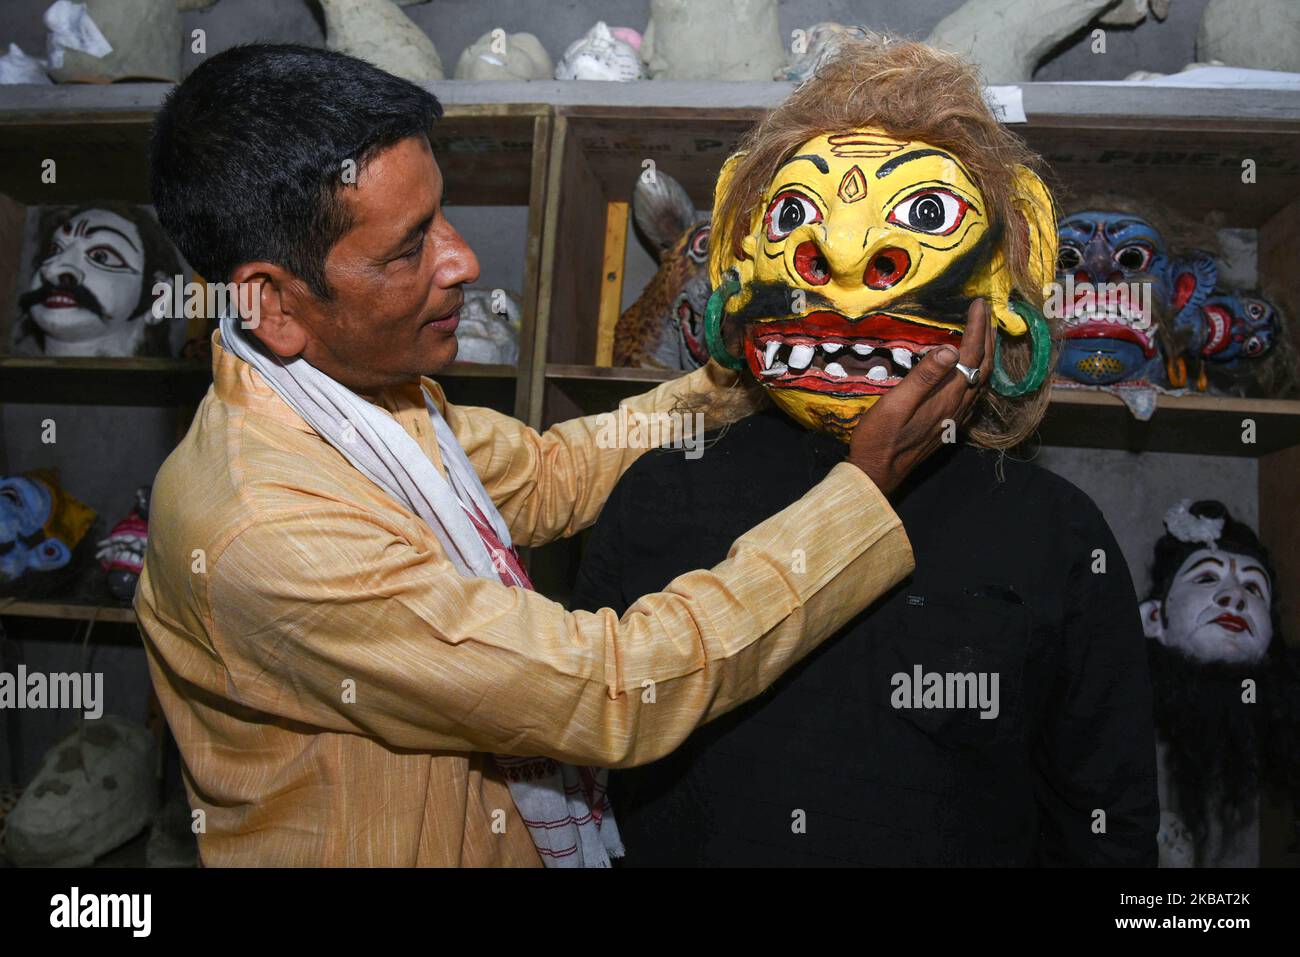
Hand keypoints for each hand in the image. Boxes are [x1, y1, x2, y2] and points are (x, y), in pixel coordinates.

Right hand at [847, 298, 993, 495]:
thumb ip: (924, 377)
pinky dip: (977, 371)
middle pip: (983, 365)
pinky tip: (970, 368)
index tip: (978, 303)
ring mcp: (956, 416)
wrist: (878, 472)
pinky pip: (974, 392)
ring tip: (982, 332)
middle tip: (985, 311)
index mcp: (947, 397)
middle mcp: (958, 406)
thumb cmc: (880, 438)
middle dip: (987, 336)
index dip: (976, 328)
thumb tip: (950, 349)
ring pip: (981, 379)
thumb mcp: (895, 404)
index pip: (970, 355)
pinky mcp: (949, 423)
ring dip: (985, 352)